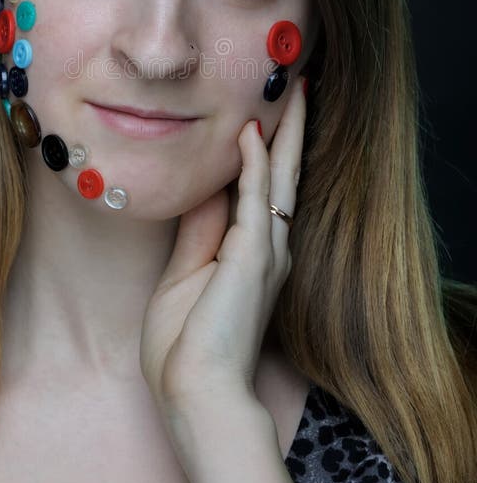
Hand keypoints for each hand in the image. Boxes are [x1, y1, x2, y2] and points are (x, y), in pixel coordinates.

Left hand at [140, 75, 306, 412]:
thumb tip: (203, 190)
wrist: (196, 393)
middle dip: (290, 131)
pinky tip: (252, 130)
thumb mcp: (184, 277)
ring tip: (294, 92)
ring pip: (279, 176)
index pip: (263, 189)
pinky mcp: (253, 255)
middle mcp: (269, 247)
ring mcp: (266, 250)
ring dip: (284, 132)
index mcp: (252, 254)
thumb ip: (198, 233)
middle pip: (283, 175)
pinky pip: (256, 197)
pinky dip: (254, 162)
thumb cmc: (186, 347)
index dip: (265, 151)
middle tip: (299, 89)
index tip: (262, 115)